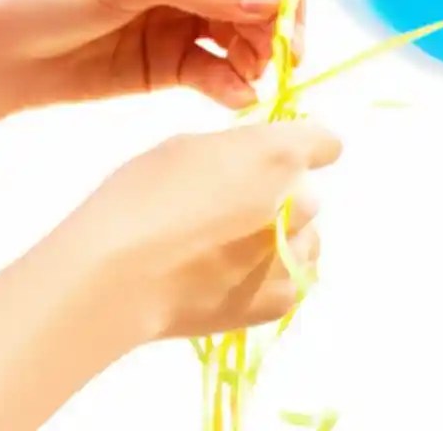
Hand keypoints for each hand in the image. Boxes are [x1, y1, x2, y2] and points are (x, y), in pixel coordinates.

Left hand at [0, 0, 304, 110]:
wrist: (3, 55)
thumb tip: (272, 1)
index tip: (288, 21)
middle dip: (273, 27)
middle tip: (280, 59)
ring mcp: (191, 18)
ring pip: (248, 37)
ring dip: (257, 59)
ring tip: (250, 78)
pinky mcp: (180, 62)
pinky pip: (223, 72)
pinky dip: (235, 85)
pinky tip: (236, 97)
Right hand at [73, 120, 342, 338]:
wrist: (117, 277)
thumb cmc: (141, 199)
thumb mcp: (186, 148)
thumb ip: (236, 152)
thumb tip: (256, 165)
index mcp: (279, 154)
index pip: (325, 142)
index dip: (304, 149)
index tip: (278, 161)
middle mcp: (301, 201)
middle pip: (307, 196)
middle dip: (278, 201)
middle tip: (228, 216)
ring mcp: (294, 255)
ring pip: (306, 240)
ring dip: (281, 241)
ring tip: (225, 254)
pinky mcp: (282, 299)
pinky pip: (291, 279)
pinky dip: (268, 278)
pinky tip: (226, 279)